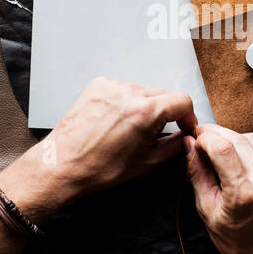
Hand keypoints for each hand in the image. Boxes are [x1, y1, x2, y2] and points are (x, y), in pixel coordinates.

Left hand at [0, 78, 196, 253]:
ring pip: (142, 91)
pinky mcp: (98, 86)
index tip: (184, 127)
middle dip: (166, 113)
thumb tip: (185, 137)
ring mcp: (111, 86)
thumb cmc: (100, 168)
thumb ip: (174, 146)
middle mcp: (129, 93)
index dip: (188, 117)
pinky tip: (115, 122)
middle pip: (163, 94)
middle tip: (157, 133)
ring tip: (130, 130)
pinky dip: (124, 103)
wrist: (64, 164)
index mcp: (145, 111)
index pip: (182, 101)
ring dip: (144, 107)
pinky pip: (122, 90)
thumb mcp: (147, 163)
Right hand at [185, 125, 252, 253]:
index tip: (194, 139)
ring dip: (231, 139)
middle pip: (237, 138)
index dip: (204, 137)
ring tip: (217, 151)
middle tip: (201, 140)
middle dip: (216, 134)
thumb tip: (189, 146)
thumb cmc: (237, 243)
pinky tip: (236, 161)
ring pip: (252, 139)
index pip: (222, 146)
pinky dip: (246, 149)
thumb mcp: (207, 211)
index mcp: (244, 193)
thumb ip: (197, 174)